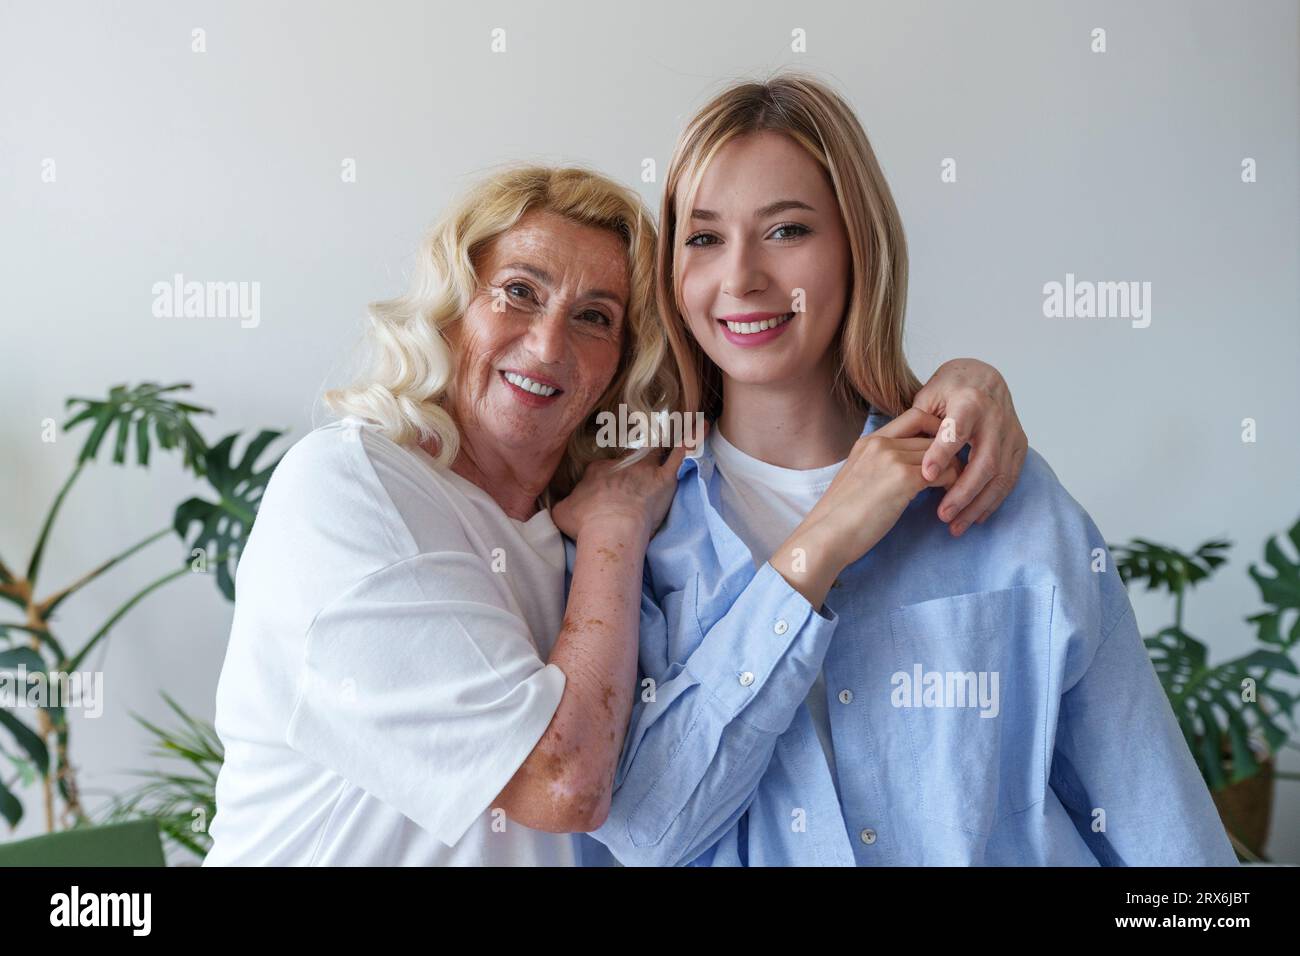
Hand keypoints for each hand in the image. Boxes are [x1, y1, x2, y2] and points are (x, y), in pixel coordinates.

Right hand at [551, 428, 699, 542]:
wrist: (610, 528)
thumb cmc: (584, 522)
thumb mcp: (561, 512)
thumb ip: (561, 505)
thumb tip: (558, 506)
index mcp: (596, 471)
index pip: (602, 470)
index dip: (605, 479)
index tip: (605, 492)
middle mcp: (621, 465)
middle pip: (629, 457)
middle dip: (633, 459)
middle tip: (636, 468)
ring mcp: (645, 470)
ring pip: (655, 449)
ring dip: (664, 439)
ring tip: (675, 426)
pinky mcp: (665, 480)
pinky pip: (681, 455)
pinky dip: (692, 440)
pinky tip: (702, 426)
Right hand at [770, 410, 960, 607]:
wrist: (825, 536)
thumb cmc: (839, 518)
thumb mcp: (857, 479)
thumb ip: (880, 467)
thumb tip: (910, 471)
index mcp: (867, 441)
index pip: (915, 416)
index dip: (936, 429)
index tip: (944, 451)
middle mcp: (880, 443)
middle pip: (932, 433)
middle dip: (950, 451)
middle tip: (957, 472)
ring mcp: (891, 458)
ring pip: (943, 453)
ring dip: (955, 470)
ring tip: (954, 490)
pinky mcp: (903, 479)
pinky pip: (945, 473)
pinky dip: (953, 486)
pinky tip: (947, 501)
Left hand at [910, 358, 1026, 535]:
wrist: (984, 376)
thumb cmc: (949, 387)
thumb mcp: (929, 395)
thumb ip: (921, 424)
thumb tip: (910, 457)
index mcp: (969, 400)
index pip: (957, 429)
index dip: (942, 452)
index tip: (925, 475)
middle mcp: (996, 417)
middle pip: (984, 461)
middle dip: (963, 492)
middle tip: (942, 516)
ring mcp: (1011, 433)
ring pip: (1000, 476)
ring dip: (977, 505)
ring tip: (955, 526)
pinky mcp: (1019, 446)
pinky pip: (1009, 479)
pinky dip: (992, 501)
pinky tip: (974, 518)